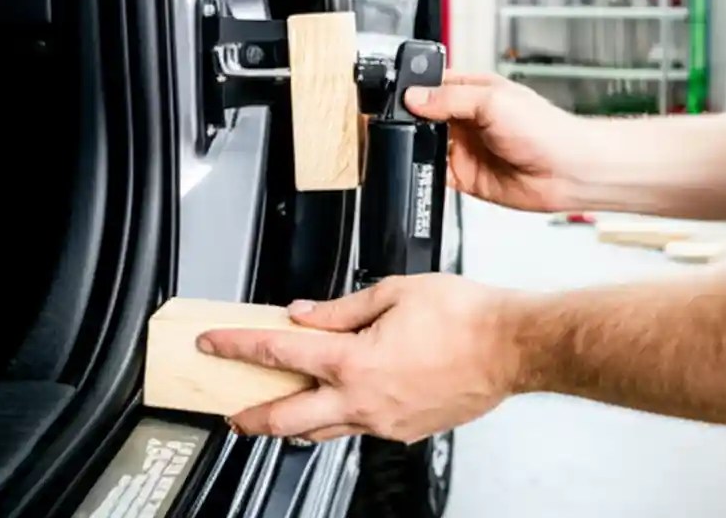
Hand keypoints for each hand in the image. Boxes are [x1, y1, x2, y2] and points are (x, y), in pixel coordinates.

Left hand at [197, 275, 523, 443]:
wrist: (512, 347)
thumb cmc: (466, 317)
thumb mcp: (394, 292)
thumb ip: (341, 307)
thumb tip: (305, 313)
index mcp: (354, 360)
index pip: (278, 352)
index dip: (236, 345)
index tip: (213, 343)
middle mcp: (363, 399)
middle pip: (285, 416)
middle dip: (250, 415)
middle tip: (230, 411)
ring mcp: (384, 422)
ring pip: (322, 432)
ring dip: (293, 423)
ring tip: (277, 414)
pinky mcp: (406, 431)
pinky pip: (360, 430)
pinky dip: (341, 419)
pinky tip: (342, 405)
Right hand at [404, 72, 589, 212]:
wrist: (568, 172)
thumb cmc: (547, 130)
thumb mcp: (494, 101)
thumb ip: (451, 98)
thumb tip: (415, 96)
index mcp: (475, 91)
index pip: (434, 84)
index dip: (414, 88)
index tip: (396, 94)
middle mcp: (468, 118)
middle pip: (425, 115)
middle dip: (410, 118)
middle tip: (397, 121)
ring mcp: (466, 148)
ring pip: (426, 144)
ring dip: (415, 144)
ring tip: (409, 142)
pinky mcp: (465, 177)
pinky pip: (435, 173)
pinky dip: (423, 171)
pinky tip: (419, 166)